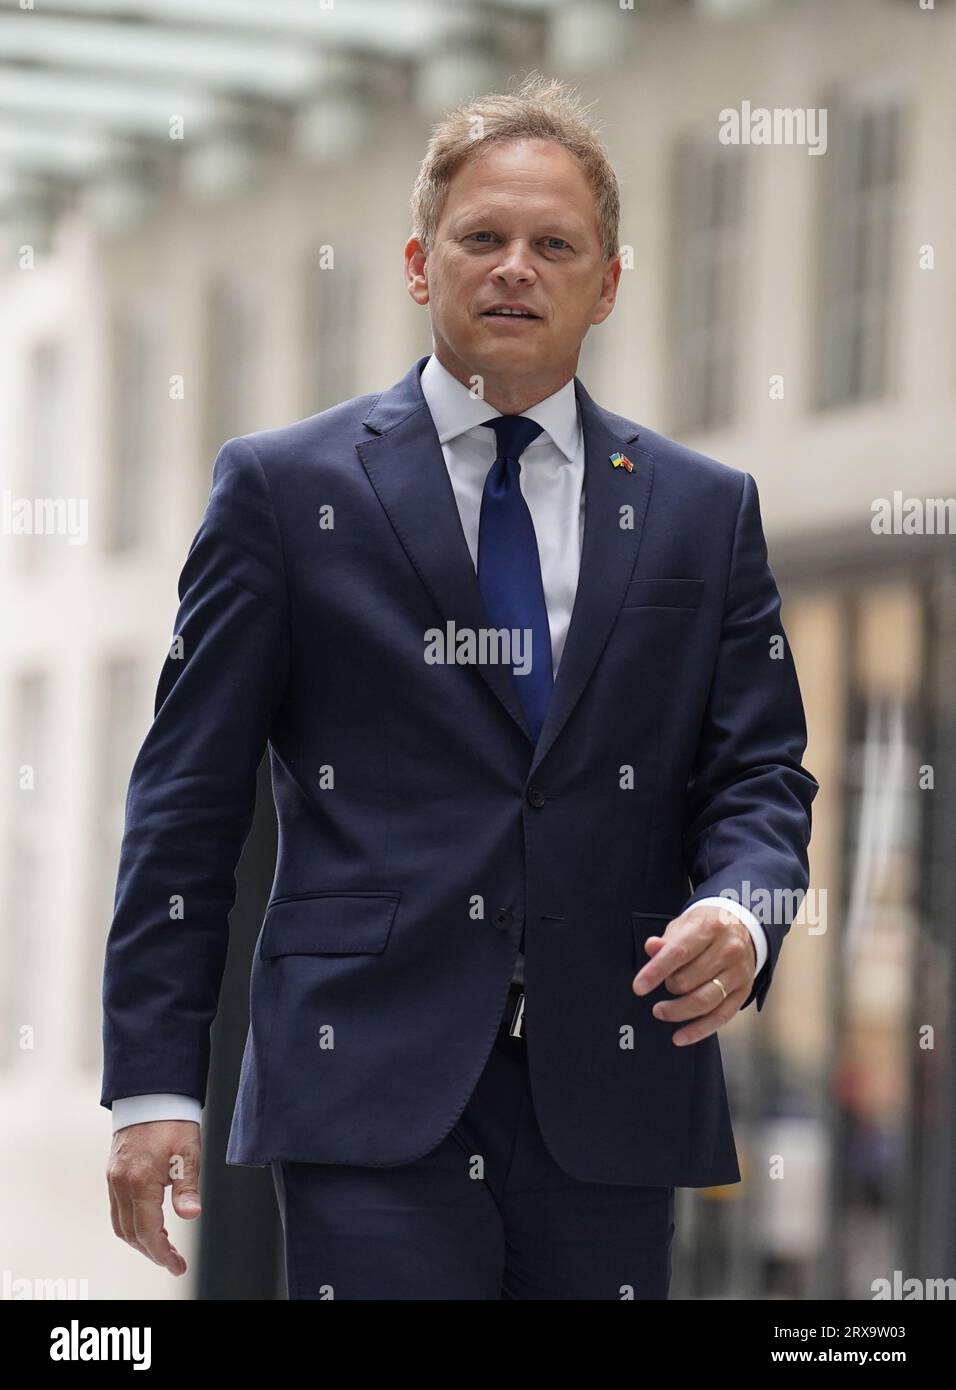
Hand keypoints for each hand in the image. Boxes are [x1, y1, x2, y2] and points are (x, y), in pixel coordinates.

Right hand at [106, 1120, 201, 1274]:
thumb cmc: (173, 1121)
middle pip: (131, 1233)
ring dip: (140, 1241)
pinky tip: (151, 1226)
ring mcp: (113, 1179)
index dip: (162, 1254)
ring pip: (121, 1224)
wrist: (151, 1093)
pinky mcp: (113, 1173)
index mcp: (139, 1181)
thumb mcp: (188, 1152)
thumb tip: (191, 1215)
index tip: (177, 1266)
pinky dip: (132, 1225)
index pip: (147, 1231)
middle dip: (152, 1252)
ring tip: (163, 1249)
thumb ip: (188, 1186)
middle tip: (173, 1262)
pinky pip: (118, 1209)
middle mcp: (120, 1183)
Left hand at [632, 905, 756, 1045]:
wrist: (742, 926)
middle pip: (690, 980)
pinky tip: (681, 1037)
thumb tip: (651, 947)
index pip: (678, 952)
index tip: (638, 987)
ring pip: (705, 1001)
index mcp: (709, 928)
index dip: (656, 972)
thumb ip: (667, 940)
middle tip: (664, 984)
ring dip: (678, 1011)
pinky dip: (699, 1030)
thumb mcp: (684, 924)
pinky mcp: (744, 991)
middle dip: (669, 987)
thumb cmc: (706, 927)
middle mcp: (728, 950)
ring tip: (660, 1011)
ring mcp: (738, 972)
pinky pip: (721, 1017)